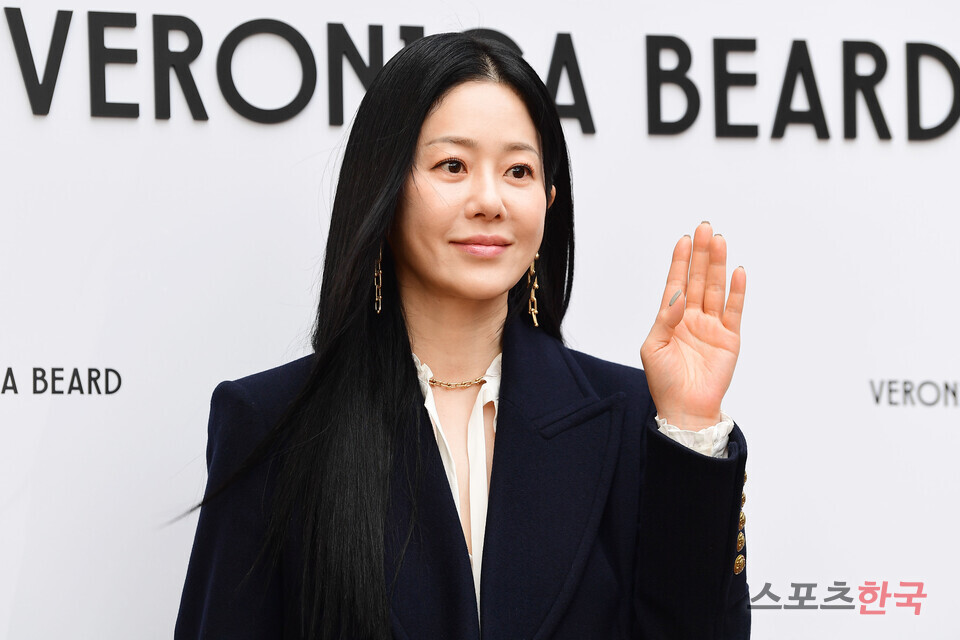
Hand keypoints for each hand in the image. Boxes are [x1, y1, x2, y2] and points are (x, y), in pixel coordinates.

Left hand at [640, 222, 745, 429]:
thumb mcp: (653, 347)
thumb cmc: (664, 381)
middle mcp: (692, 318)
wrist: (685, 409)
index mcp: (671, 319)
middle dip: (700, 254)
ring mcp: (712, 326)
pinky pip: (734, 310)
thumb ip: (664, 319)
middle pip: (698, 279)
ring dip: (718, 264)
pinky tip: (737, 271)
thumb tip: (677, 295)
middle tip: (703, 228)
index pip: (676, 283)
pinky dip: (737, 291)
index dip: (680, 261)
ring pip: (716, 289)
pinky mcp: (729, 338)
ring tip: (719, 240)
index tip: (684, 239)